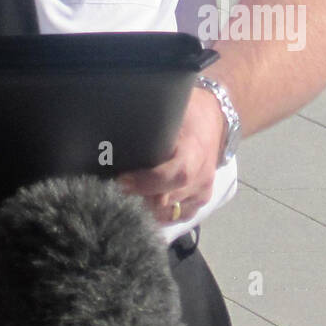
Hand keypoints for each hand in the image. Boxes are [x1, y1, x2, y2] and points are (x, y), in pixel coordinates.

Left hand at [115, 85, 225, 224]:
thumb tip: (117, 121)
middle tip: (110, 191)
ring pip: (167, 212)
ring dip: (144, 207)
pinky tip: (140, 205)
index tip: (120, 179)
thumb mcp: (173, 109)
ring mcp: (202, 193)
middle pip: (166, 199)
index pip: (176, 175)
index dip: (147, 182)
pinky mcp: (200, 202)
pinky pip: (175, 217)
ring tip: (121, 197)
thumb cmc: (188, 111)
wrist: (215, 119)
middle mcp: (201, 178)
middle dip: (136, 197)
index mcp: (195, 152)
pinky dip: (157, 214)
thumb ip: (153, 122)